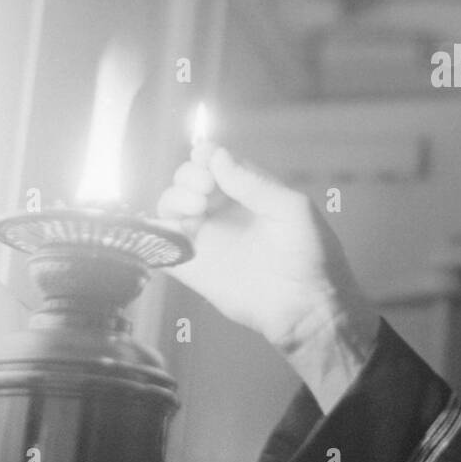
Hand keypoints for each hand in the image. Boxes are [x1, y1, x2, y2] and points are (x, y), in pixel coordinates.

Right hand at [157, 143, 379, 410]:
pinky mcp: (191, 267)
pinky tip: (169, 229)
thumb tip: (217, 156)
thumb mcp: (290, 208)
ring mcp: (205, 238)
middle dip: (189, 175)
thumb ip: (253, 182)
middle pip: (187, 179)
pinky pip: (160, 246)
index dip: (206, 155)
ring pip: (170, 207)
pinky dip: (151, 234)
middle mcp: (222, 211)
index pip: (215, 162)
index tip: (206, 158)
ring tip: (197, 207)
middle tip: (205, 189)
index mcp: (248, 192)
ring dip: (174, 198)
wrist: (304, 306)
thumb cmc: (309, 254)